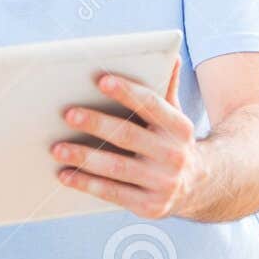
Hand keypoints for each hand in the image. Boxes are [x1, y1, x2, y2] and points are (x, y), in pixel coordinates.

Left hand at [52, 65, 202, 219]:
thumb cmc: (173, 142)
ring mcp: (163, 182)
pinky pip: (113, 193)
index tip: (101, 80)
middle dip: (97, 123)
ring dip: (84, 157)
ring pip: (117, 167)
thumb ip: (166, 88)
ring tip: (56, 148)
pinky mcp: (150, 205)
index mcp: (179, 127)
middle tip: (68, 114)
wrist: (202, 185)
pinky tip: (65, 175)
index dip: (127, 92)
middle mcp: (174, 154)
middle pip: (129, 135)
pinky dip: (87, 184)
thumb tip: (169, 52)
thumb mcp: (175, 117)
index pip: (151, 104)